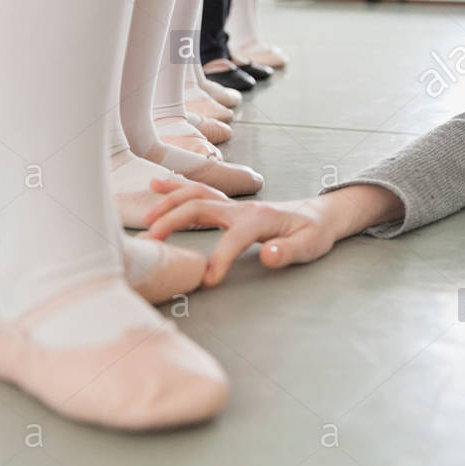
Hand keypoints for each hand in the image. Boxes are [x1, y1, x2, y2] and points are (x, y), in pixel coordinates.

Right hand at [144, 178, 336, 285]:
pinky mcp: (229, 208)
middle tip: (151, 242)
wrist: (319, 215)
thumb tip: (268, 255)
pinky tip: (156, 185)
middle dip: (174, 220)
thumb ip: (289, 252)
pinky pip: (199, 193)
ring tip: (145, 218)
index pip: (234, 237)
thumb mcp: (310, 246)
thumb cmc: (314, 232)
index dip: (220, 258)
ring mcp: (234, 206)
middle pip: (202, 206)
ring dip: (169, 202)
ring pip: (196, 195)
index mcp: (261, 219)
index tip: (208, 280)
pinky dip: (176, 188)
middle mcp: (242, 208)